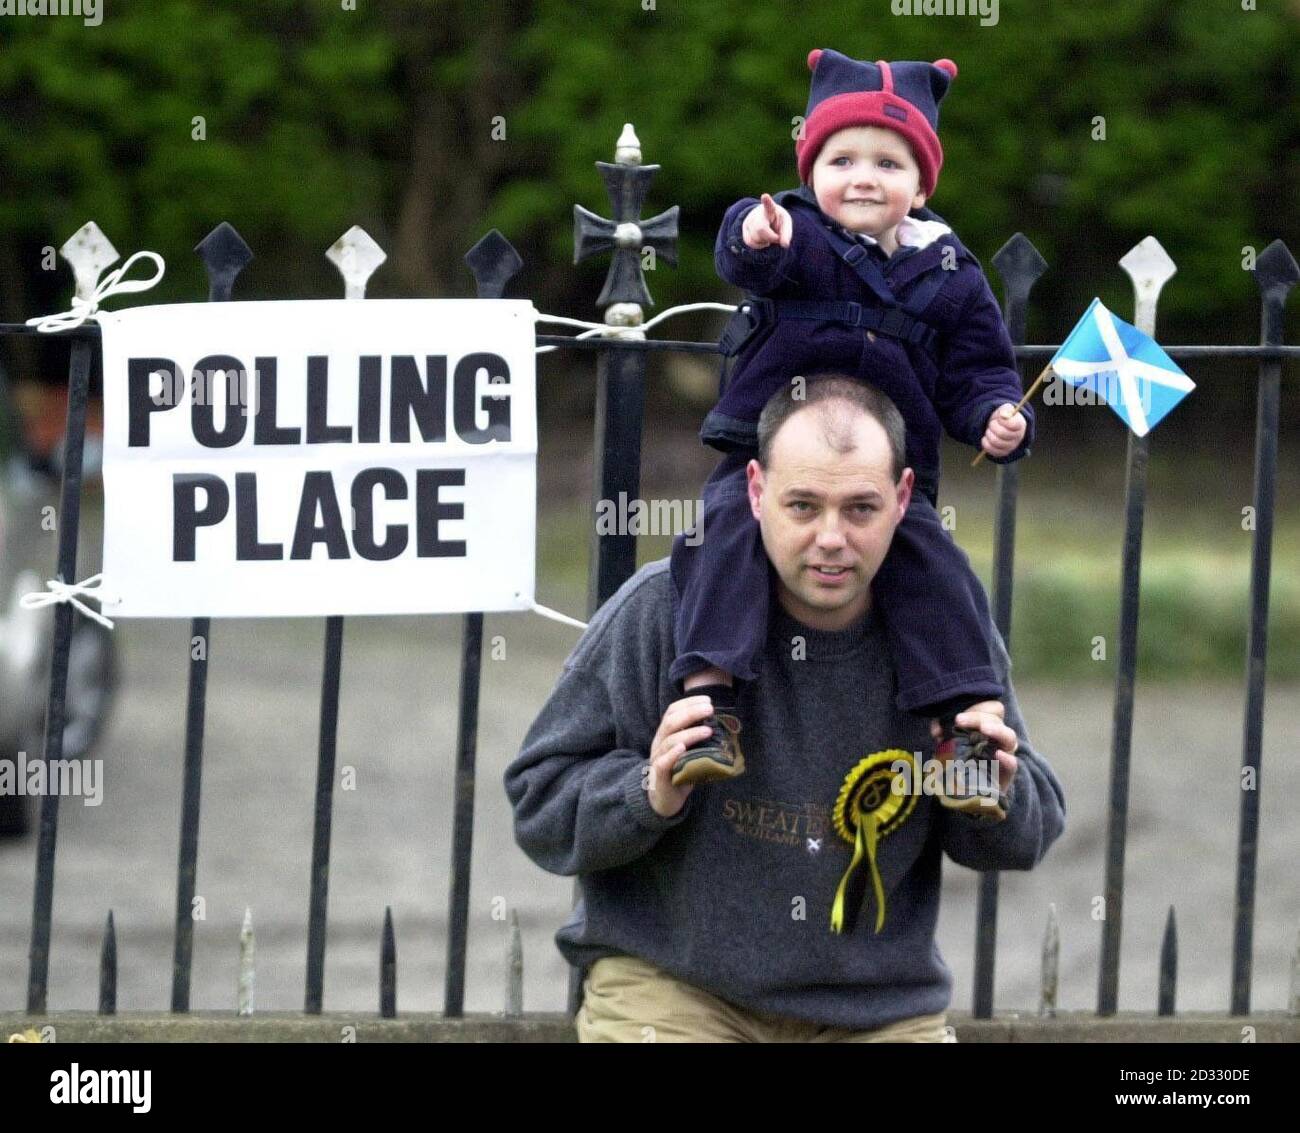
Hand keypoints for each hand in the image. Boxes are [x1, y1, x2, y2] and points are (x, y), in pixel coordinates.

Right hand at [645, 695, 713, 816]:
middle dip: (691, 713)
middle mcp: (659, 743)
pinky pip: (663, 761)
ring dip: (690, 733)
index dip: (689, 703)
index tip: (708, 700)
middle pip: (670, 722)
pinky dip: (673, 753)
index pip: (672, 711)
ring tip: (708, 731)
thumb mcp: (689, 751)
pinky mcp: (659, 775)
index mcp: (666, 734)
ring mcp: (658, 758)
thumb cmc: (680, 771)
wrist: (664, 799)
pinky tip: (683, 748)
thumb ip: (698, 738)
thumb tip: (721, 725)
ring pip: (669, 741)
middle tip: (710, 709)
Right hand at [742, 193, 792, 248]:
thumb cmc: (777, 221)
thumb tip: (785, 245)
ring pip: (755, 238)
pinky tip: (762, 240)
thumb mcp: (785, 225)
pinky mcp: (744, 229)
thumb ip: (787, 234)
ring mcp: (749, 221)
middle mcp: (757, 213)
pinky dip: (759, 245)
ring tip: (769, 235)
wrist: (764, 218)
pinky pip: (750, 242)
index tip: (765, 196)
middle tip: (776, 237)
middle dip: (770, 237)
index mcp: (771, 209)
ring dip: (765, 241)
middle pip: (761, 229)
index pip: (768, 205)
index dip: (767, 201)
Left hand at [929, 700, 1018, 795]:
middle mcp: (999, 737)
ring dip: (997, 731)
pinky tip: (998, 755)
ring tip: (984, 729)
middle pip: (997, 719)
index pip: (991, 708)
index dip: (978, 706)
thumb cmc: (959, 760)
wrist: (965, 790)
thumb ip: (943, 732)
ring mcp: (1005, 754)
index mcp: (987, 725)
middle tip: (959, 720)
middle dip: (977, 717)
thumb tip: (937, 731)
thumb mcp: (948, 742)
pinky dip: (1007, 759)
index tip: (957, 714)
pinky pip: (1013, 764)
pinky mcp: (1006, 773)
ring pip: (1009, 737)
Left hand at [980, 403, 1026, 457]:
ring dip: (988, 434)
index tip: (999, 418)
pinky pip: (991, 450)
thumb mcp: (1006, 409)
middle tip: (992, 423)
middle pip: (1002, 433)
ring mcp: (1011, 446)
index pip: (1013, 424)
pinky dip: (985, 442)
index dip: (1003, 420)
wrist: (1000, 426)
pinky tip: (986, 437)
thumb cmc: (1004, 417)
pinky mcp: (1003, 452)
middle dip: (993, 426)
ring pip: (995, 441)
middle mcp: (1018, 437)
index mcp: (1020, 424)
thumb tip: (1003, 415)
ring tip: (990, 430)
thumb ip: (1006, 409)